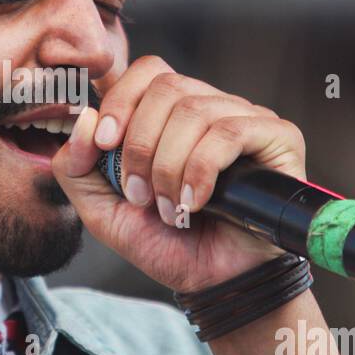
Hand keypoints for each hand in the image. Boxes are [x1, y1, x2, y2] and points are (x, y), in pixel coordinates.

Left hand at [52, 56, 306, 293]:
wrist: (214, 282)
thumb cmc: (167, 243)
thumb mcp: (101, 209)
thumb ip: (76, 166)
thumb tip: (84, 119)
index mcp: (172, 114)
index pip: (147, 72)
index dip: (120, 101)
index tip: (104, 144)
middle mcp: (211, 107)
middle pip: (167, 87)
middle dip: (141, 145)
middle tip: (139, 194)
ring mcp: (246, 119)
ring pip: (195, 111)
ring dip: (169, 166)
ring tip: (170, 209)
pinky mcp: (278, 138)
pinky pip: (230, 133)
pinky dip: (201, 170)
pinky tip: (195, 203)